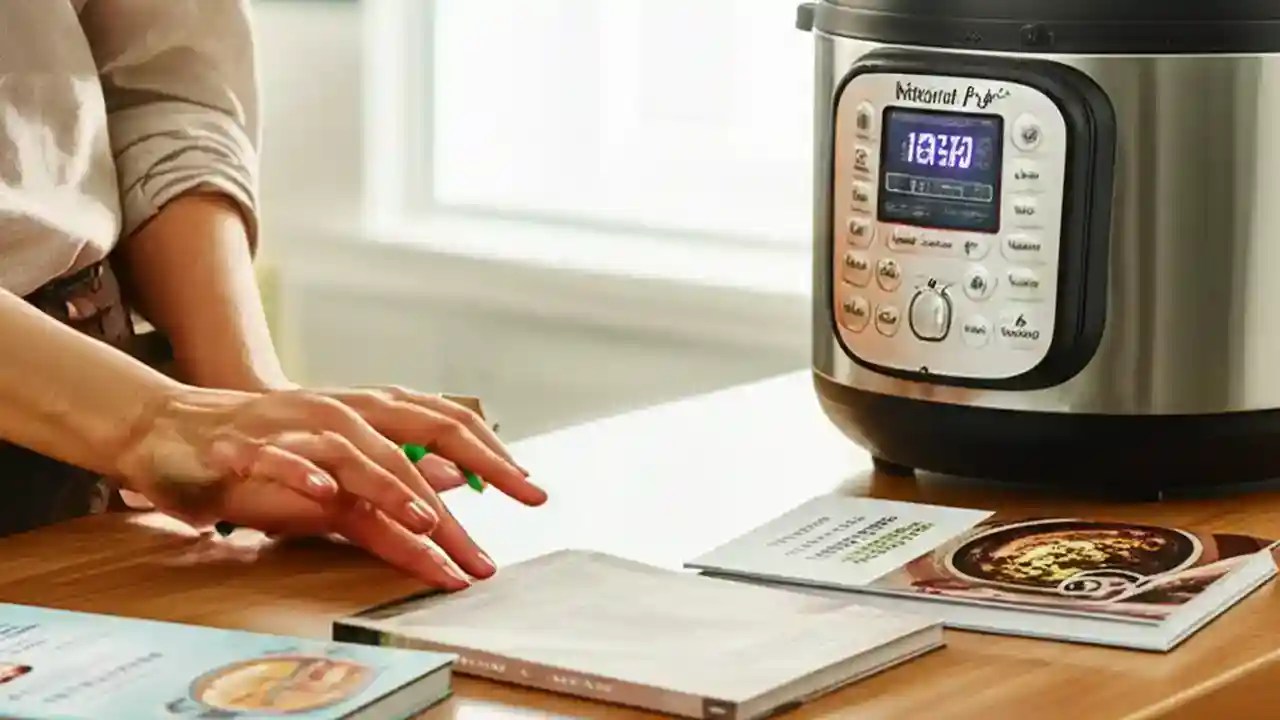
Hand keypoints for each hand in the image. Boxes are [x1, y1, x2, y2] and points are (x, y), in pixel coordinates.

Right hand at [112, 384, 545, 588]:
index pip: (449, 424)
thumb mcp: (350, 464)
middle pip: (424, 428)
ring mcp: (300, 425)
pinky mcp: (248, 446)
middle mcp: (348, 411)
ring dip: (395, 483)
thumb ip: (403, 474)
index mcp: (375, 412)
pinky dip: (301, 474)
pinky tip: (324, 493)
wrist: (183, 430)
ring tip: (429, 519)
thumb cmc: (280, 448)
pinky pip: (279, 460)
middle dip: (478, 463)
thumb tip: (460, 481)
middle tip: (521, 497)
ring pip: (359, 449)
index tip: (533, 489)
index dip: (494, 455)